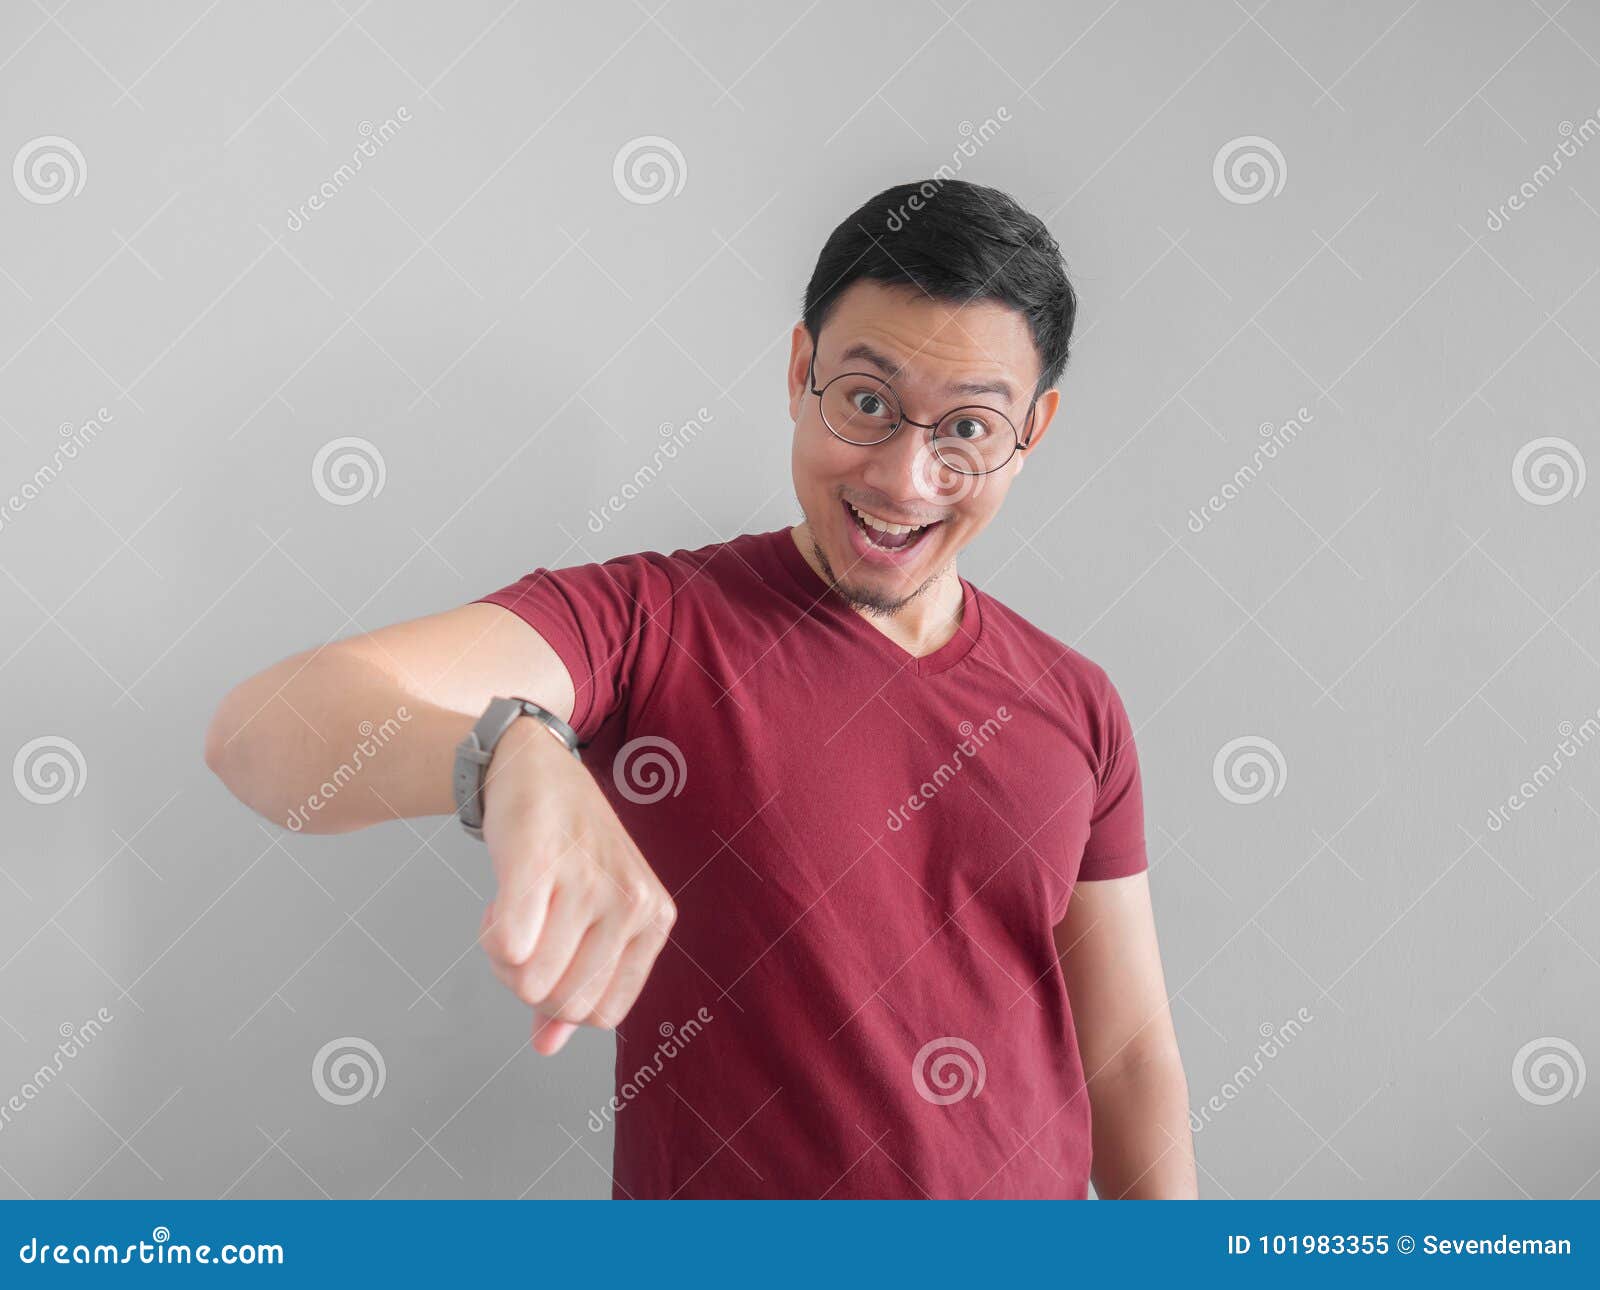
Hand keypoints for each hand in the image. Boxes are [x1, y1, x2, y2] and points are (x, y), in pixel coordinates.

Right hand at [475, 717, 675, 1054]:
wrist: (537, 768)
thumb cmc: (568, 849)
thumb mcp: (591, 915)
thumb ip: (574, 982)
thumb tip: (545, 1047)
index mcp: (654, 920)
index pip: (603, 1015)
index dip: (561, 1004)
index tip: (549, 961)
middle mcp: (633, 901)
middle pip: (565, 1004)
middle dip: (527, 984)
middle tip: (522, 936)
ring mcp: (589, 881)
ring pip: (530, 983)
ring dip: (502, 960)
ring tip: (511, 910)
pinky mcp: (540, 863)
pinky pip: (508, 947)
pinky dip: (491, 938)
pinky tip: (496, 903)